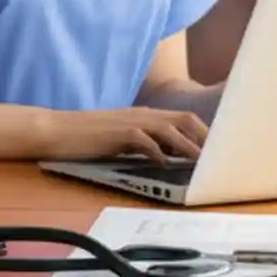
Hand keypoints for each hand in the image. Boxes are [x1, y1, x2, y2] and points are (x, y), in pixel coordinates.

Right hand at [42, 106, 208, 162]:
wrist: (58, 129)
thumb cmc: (90, 136)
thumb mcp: (123, 136)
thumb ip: (146, 141)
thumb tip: (168, 154)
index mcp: (146, 115)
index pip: (183, 118)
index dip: (203, 131)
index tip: (217, 148)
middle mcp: (143, 114)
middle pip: (183, 119)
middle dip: (203, 136)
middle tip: (217, 156)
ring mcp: (130, 122)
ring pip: (169, 128)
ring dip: (187, 145)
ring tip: (200, 161)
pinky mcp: (117, 133)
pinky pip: (144, 140)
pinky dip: (157, 151)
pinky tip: (163, 162)